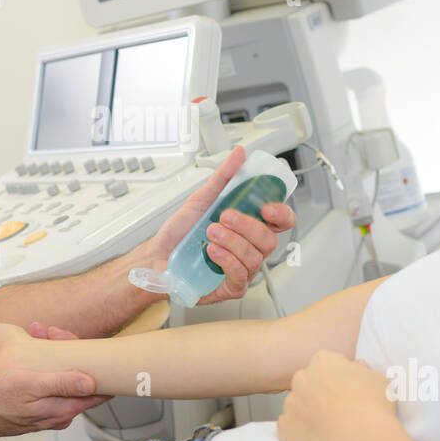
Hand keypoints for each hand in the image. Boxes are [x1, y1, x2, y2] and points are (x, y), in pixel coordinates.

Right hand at [0, 323, 108, 440]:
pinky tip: (33, 354)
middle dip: (66, 349)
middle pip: (79, 376)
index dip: (87, 359)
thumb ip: (62, 385)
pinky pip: (51, 384)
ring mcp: (50, 410)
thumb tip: (92, 384)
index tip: (72, 342)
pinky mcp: (39, 407)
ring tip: (39, 336)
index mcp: (64, 408)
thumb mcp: (28, 385)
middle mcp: (61, 412)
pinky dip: (44, 367)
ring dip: (54, 355)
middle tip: (48, 332)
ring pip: (64, 378)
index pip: (94, 385)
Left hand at [143, 145, 296, 304]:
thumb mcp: (201, 198)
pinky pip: (241, 276)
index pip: (281, 221)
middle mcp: (249, 247)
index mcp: (249, 225)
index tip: (266, 208)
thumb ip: (224, 176)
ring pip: (255, 257)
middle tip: (223, 217)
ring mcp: (243, 268)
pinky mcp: (232, 286)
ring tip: (210, 234)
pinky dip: (227, 260)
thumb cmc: (181, 232)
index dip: (281, 214)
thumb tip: (240, 154)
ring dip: (232, 241)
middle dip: (247, 226)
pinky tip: (212, 252)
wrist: (158, 255)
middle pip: (269, 239)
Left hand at [276, 351, 395, 440]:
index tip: (348, 392)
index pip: (326, 364)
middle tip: (337, 411)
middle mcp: (301, 378)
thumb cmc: (372, 407)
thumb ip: (363, 370)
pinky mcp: (284, 428)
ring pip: (297, 406)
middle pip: (308, 383)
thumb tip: (357, 367)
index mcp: (323, 361)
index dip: (338, 379)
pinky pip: (290, 428)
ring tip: (330, 430)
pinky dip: (300, 434)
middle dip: (318, 394)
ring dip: (308, 414)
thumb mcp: (378, 379)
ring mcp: (290, 403)